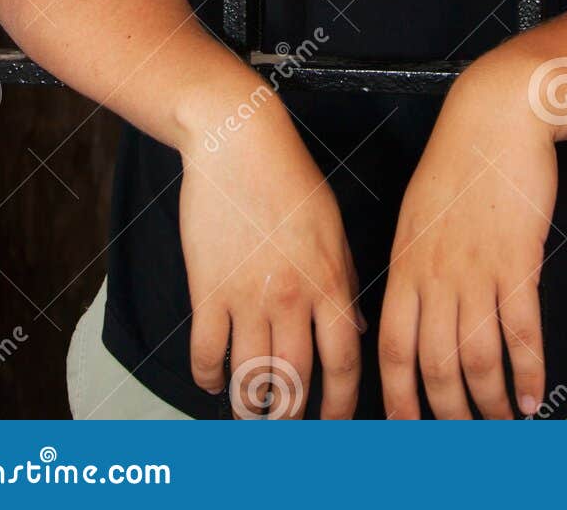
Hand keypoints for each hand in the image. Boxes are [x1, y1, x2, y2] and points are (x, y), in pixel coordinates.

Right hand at [179, 91, 366, 418]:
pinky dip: (210, 377)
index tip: (336, 422)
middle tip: (287, 424)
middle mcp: (291, 295)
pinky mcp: (208, 288)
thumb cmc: (289, 176)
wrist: (238, 142)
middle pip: (295, 380)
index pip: (344, 361)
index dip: (342, 403)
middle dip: (292, 415)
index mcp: (329, 279)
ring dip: (250, 407)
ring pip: (250, 377)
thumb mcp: (332, 225)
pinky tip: (215, 380)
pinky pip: (208, 352)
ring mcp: (247, 295)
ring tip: (251, 414)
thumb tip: (359, 327)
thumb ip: (345, 278)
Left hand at [378, 50, 558, 418]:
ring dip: (491, 404)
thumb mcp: (418, 211)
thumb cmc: (459, 161)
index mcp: (405, 264)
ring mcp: (477, 270)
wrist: (496, 116)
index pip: (392, 348)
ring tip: (504, 425)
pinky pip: (521, 334)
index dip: (399, 397)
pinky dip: (529, 373)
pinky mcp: (518, 261)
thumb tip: (406, 306)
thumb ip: (413, 262)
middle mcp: (435, 275)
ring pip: (477, 360)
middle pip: (435, 366)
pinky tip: (536, 397)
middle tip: (465, 439)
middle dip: (449, 414)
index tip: (407, 430)